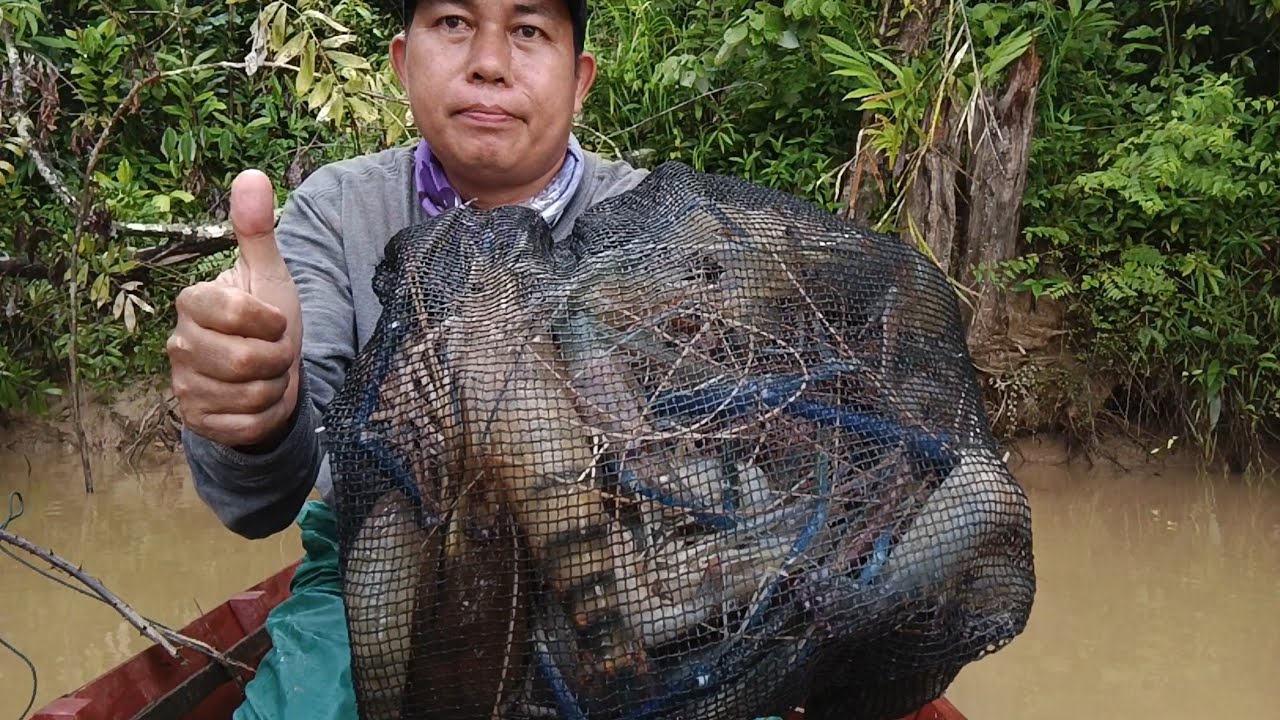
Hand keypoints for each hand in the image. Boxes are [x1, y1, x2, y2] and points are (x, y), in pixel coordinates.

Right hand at [166, 170, 302, 448]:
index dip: (270, 321)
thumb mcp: (269, 275)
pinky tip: (261, 400)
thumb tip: (252, 174)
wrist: (268, 373)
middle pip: (246, 360)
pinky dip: (267, 415)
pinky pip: (246, 425)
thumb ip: (257, 230)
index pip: (236, 313)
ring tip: (268, 373)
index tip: (275, 321)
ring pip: (250, 395)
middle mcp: (178, 344)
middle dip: (279, 358)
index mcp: (193, 303)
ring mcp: (184, 385)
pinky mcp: (196, 421)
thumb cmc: (268, 319)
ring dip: (275, 386)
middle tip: (277, 350)